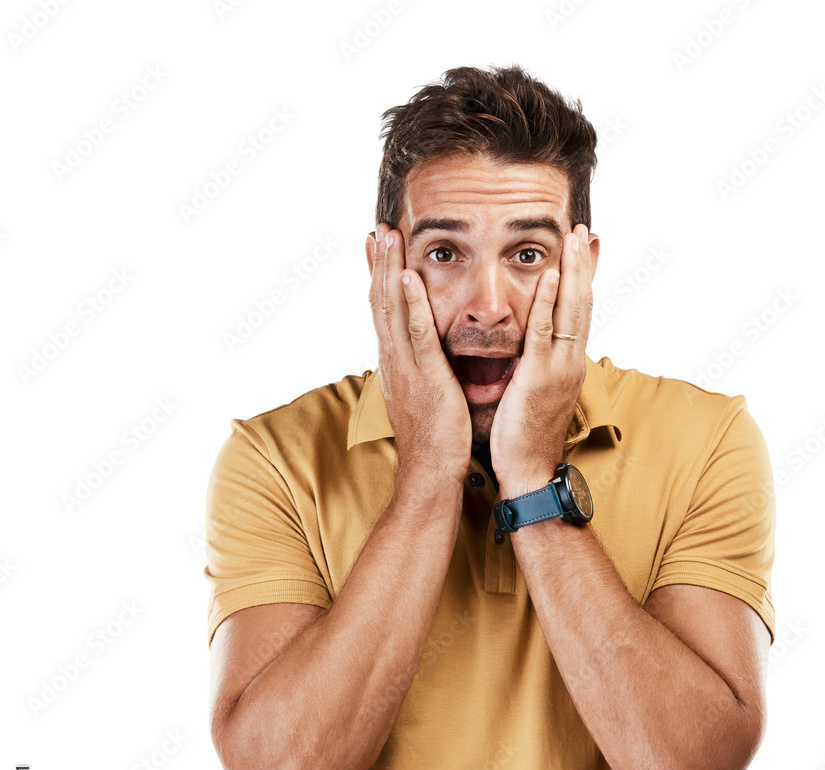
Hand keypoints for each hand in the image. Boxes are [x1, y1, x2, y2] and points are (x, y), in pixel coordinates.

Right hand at [368, 223, 471, 485]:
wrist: (431, 473)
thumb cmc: (434, 441)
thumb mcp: (424, 397)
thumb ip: (422, 372)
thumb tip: (424, 358)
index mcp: (395, 363)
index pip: (383, 312)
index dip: (378, 277)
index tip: (375, 247)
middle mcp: (393, 359)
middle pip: (380, 301)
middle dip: (378, 262)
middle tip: (378, 226)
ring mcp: (405, 367)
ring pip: (393, 309)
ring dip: (389, 268)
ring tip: (388, 233)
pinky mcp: (425, 377)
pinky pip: (417, 334)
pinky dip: (411, 303)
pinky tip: (409, 276)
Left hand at [490, 224, 593, 492]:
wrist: (529, 471)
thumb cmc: (526, 436)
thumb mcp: (535, 392)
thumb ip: (536, 365)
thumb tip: (530, 347)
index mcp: (569, 364)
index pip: (580, 313)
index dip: (585, 280)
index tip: (587, 249)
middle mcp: (571, 361)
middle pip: (583, 303)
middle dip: (584, 264)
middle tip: (584, 230)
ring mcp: (559, 367)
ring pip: (571, 311)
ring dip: (573, 271)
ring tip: (574, 237)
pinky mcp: (540, 376)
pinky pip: (544, 332)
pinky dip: (549, 301)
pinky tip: (549, 275)